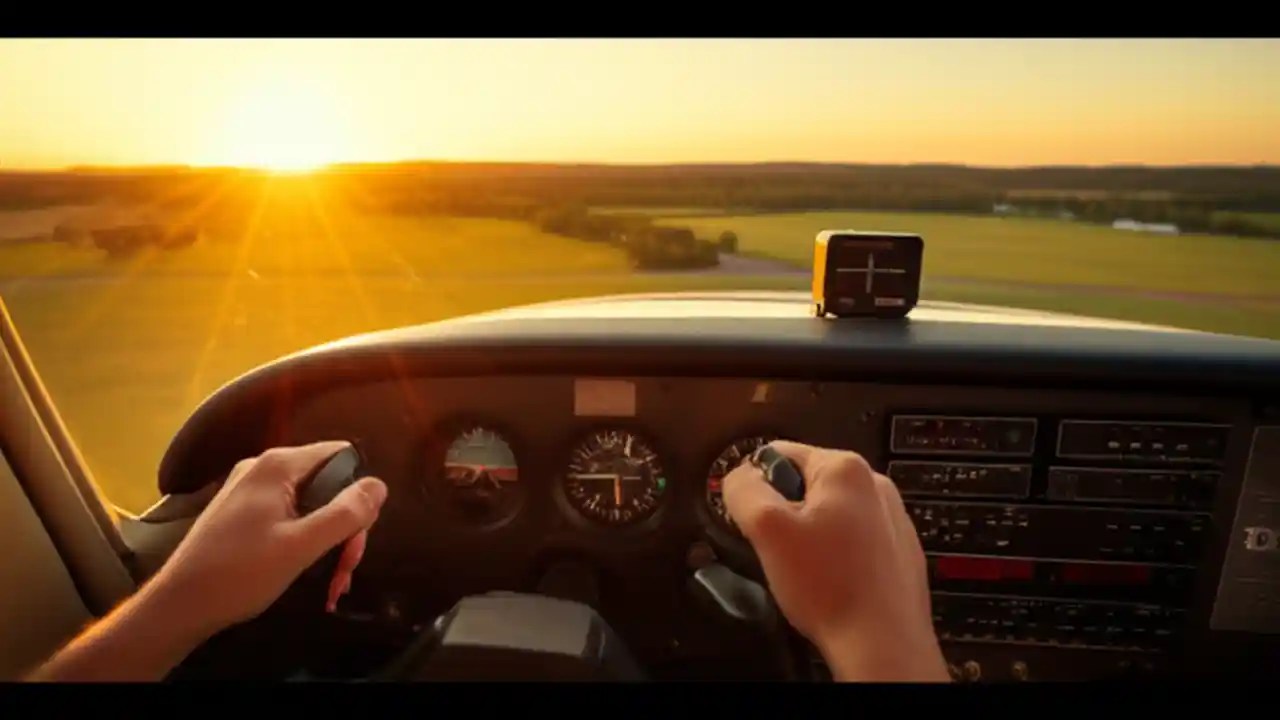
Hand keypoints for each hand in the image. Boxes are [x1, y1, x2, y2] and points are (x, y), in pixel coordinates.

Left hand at [144, 441, 387, 641]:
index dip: (358, 495)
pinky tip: (305, 572)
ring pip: (310, 505)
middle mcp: (263, 468)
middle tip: (343, 573)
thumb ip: (346, 514)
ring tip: (329, 584)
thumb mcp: (302, 546)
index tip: (356, 537)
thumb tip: (379, 485)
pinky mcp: (240, 511)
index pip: (342, 456)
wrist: (178, 605)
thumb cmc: (239, 573)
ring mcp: (249, 489)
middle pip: (328, 484)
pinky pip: (288, 516)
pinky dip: (303, 542)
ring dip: (326, 542)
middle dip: (344, 529)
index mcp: (278, 466)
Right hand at [721, 441, 947, 681]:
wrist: (882, 644)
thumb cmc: (834, 590)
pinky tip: (830, 581)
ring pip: (826, 515)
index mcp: (845, 469)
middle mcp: (874, 486)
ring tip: (808, 571)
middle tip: (781, 550)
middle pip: (802, 485)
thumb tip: (736, 477)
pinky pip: (849, 541)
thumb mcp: (767, 530)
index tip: (754, 519)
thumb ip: (742, 491)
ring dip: (808, 538)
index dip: (755, 487)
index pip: (777, 453)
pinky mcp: (895, 550)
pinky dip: (833, 557)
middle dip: (783, 516)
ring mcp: (889, 519)